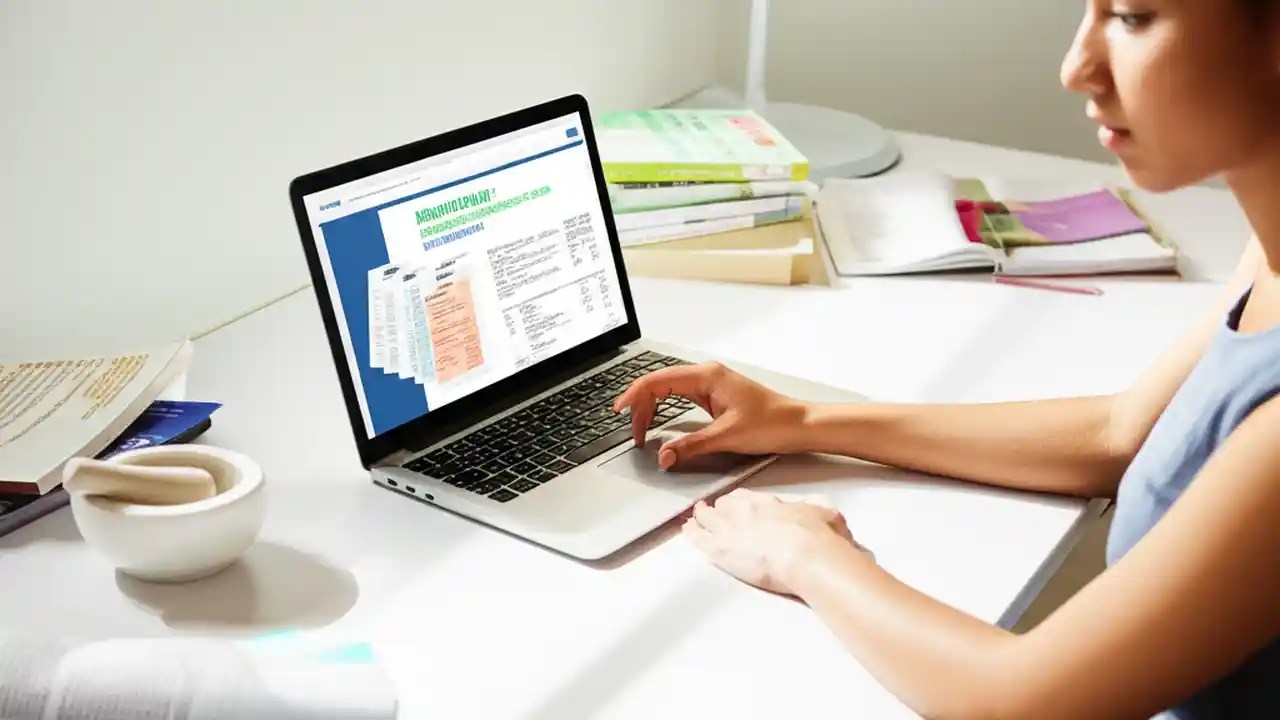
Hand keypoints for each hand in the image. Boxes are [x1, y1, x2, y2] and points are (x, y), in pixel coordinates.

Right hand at [612, 362, 808, 468]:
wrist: (798, 425)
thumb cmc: (771, 423)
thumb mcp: (727, 437)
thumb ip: (691, 446)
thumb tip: (663, 456)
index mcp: (706, 376)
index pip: (657, 381)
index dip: (634, 396)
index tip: (620, 412)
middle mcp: (706, 375)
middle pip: (658, 384)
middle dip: (640, 407)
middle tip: (634, 434)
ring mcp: (710, 384)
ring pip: (667, 390)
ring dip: (651, 408)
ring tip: (641, 431)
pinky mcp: (714, 396)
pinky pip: (679, 397)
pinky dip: (664, 409)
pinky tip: (659, 422)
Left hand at [682, 488, 861, 595]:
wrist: (805, 555)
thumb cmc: (818, 536)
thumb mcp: (826, 515)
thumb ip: (819, 512)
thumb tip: (827, 514)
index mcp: (767, 503)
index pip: (744, 497)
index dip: (737, 501)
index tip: (736, 504)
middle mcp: (744, 511)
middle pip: (722, 506)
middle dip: (717, 509)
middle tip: (713, 511)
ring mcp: (729, 530)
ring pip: (706, 518)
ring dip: (700, 517)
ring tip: (694, 517)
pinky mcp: (720, 550)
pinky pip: (698, 538)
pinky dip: (691, 533)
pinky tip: (686, 530)